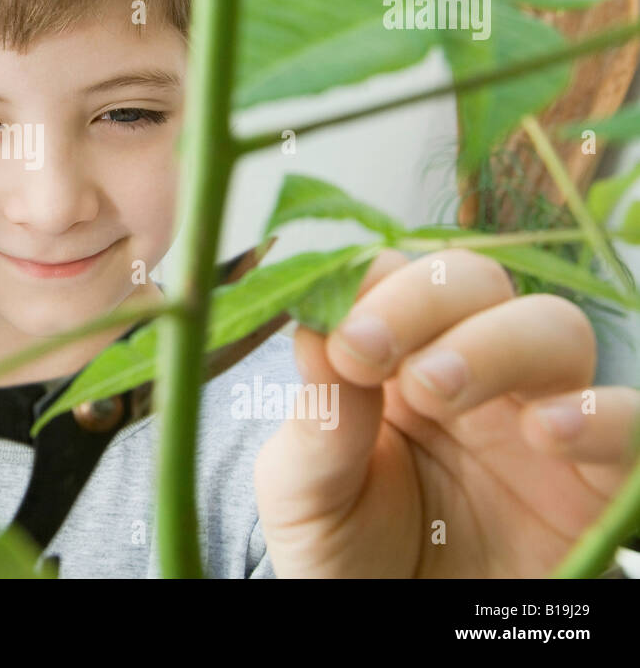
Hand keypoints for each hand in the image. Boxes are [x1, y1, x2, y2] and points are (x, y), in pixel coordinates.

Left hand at [254, 248, 639, 576]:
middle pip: (476, 284)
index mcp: (390, 361)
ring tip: (437, 390)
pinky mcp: (594, 482)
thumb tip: (313, 328)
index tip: (341, 335)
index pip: (395, 278)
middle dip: (425, 302)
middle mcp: (469, 373)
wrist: (393, 632)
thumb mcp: (303, 491)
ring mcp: (536, 419)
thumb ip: (317, 418)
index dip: (372, 289)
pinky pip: (630, 422)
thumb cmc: (343, 552)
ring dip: (496, 343)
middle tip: (373, 354)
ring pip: (554, 329)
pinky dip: (600, 414)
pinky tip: (546, 431)